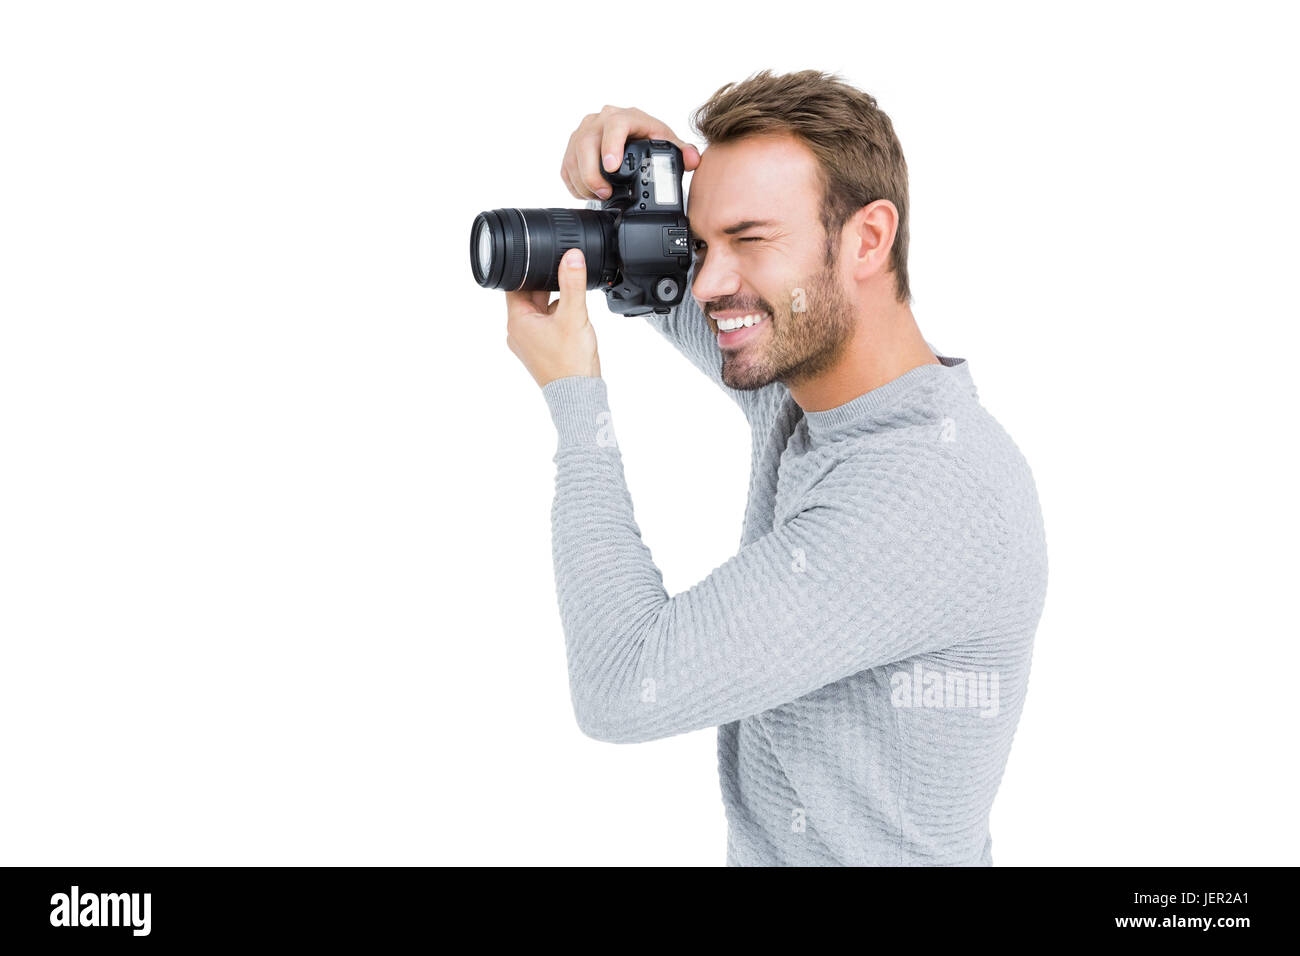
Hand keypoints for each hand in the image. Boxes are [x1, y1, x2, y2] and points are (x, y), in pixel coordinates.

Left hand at [505, 248, 600, 387]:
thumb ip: (573, 283)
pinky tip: (573, 322)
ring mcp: (528, 343)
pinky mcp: (540, 351)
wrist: (578, 396)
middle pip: (528, 296)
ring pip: (539, 311)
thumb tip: (572, 256)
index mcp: (517, 320)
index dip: (529, 270)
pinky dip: (558, 319)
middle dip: (547, 287)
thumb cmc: (570, 362)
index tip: (543, 260)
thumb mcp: (573, 315)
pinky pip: (545, 326)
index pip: (515, 284)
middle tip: (565, 282)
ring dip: (554, 304)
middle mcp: (517, 332)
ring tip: (571, 307)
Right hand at [560, 105, 701, 199]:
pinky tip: (588, 192)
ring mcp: (584, 131)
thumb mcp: (667, 143)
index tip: (612, 168)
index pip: (615, 125)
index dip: (611, 146)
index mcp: (626, 116)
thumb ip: (682, 152)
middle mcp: (600, 119)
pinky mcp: (573, 147)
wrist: (632, 135)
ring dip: (583, 181)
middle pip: (586, 143)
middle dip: (592, 173)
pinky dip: (574, 183)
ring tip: (598, 196)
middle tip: (604, 194)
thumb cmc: (649, 137)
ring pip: (573, 156)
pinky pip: (566, 166)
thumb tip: (692, 159)